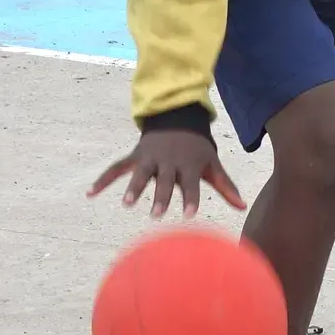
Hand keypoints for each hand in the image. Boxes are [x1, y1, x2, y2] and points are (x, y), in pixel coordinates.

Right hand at [88, 128, 245, 219]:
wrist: (177, 119)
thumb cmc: (197, 149)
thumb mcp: (212, 164)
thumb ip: (225, 186)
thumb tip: (243, 206)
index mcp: (188, 164)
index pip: (191, 184)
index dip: (191, 198)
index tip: (190, 214)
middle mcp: (168, 161)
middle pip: (164, 181)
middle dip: (161, 196)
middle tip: (157, 215)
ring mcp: (150, 158)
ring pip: (140, 173)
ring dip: (134, 187)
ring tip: (128, 203)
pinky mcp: (135, 156)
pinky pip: (116, 167)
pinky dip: (103, 179)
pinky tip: (90, 193)